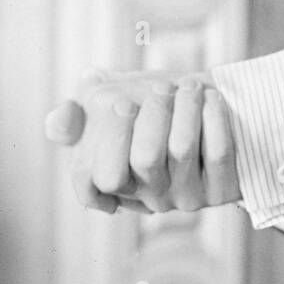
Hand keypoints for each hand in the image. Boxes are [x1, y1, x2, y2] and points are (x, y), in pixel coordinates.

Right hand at [45, 69, 239, 214]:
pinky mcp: (222, 190)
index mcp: (115, 182)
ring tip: (190, 85)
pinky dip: (215, 117)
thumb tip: (61, 119)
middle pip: (145, 159)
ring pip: (183, 150)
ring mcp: (187, 197)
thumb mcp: (101, 105)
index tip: (122, 102)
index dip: (114, 135)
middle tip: (163, 87)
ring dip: (186, 106)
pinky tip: (212, 98)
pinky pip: (219, 153)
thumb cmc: (147, 108)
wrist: (204, 108)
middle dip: (154, 113)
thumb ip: (71, 116)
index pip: (102, 177)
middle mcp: (149, 196)